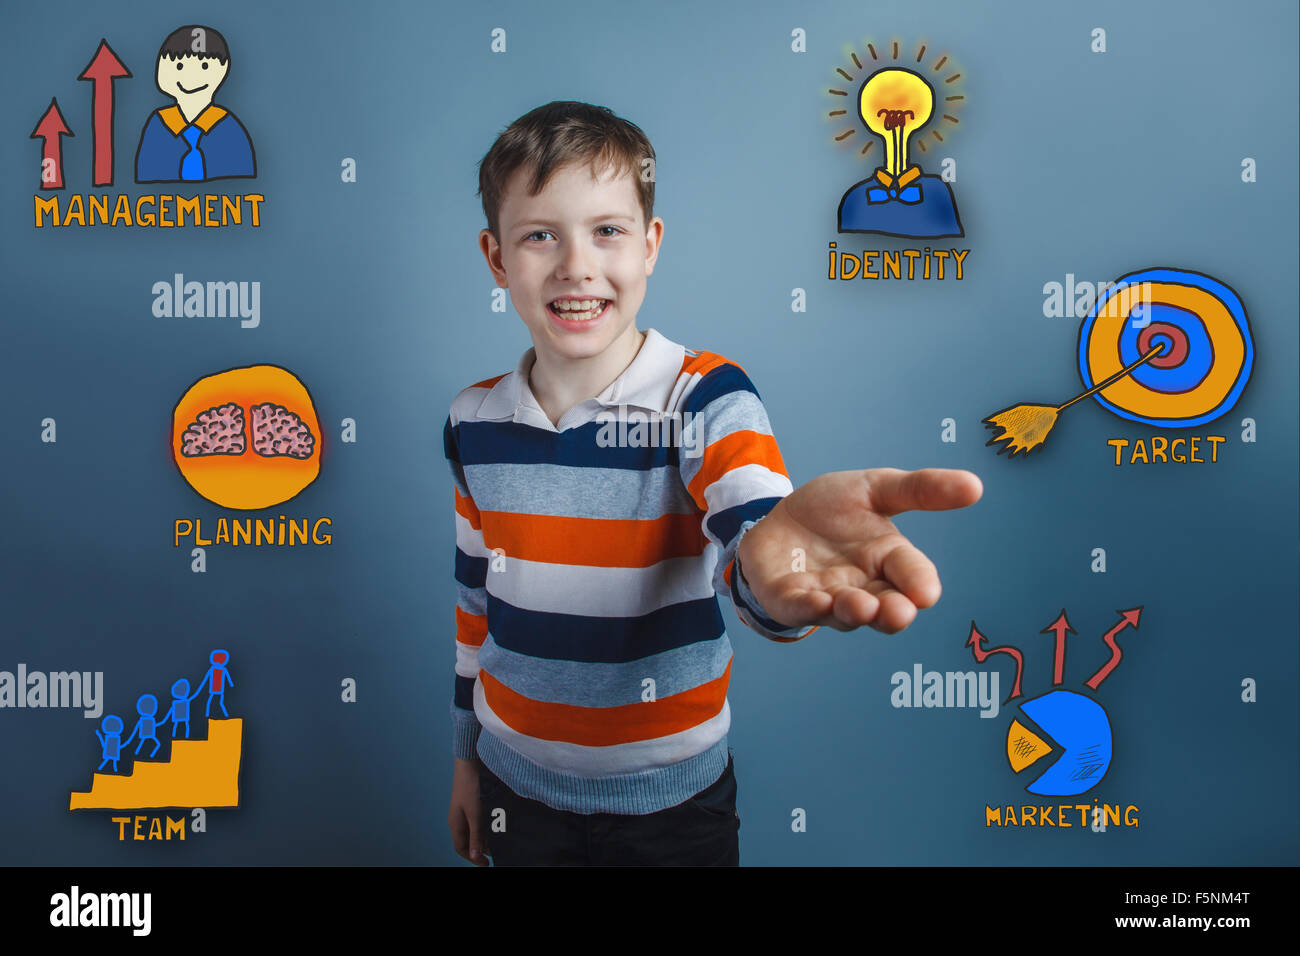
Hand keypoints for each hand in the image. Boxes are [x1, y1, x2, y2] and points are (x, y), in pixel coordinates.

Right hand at [448, 757, 489, 865]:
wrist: (470, 762)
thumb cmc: (471, 786)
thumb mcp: (475, 813)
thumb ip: (476, 835)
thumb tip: (475, 855)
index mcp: (455, 824)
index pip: (461, 848)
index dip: (472, 858)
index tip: (487, 864)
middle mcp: (458, 819)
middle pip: (467, 841)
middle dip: (479, 849)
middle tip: (495, 854)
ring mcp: (464, 811)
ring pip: (473, 831)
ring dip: (484, 838)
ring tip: (498, 842)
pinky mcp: (472, 803)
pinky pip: (477, 821)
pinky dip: (486, 827)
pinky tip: (496, 826)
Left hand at [736, 468, 981, 633]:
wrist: (778, 516)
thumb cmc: (833, 509)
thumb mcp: (876, 488)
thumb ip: (920, 489)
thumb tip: (976, 485)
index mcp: (888, 559)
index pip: (912, 574)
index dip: (919, 583)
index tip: (926, 593)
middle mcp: (863, 586)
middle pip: (885, 607)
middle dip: (893, 613)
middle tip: (899, 611)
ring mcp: (826, 597)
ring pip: (845, 614)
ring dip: (854, 611)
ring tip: (861, 605)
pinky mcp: (789, 600)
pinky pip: (800, 609)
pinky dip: (809, 607)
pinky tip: (818, 601)